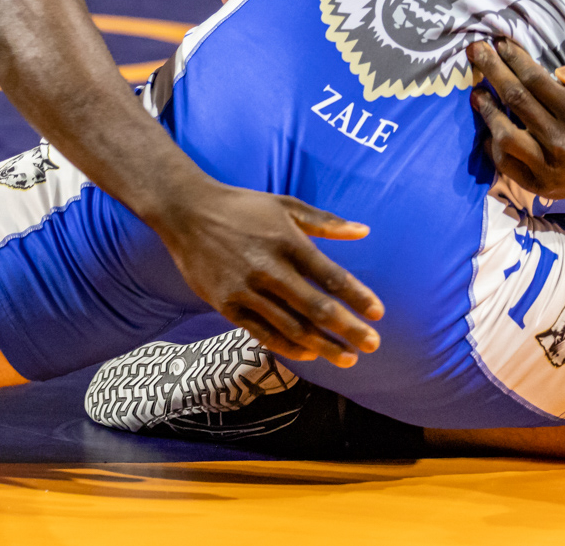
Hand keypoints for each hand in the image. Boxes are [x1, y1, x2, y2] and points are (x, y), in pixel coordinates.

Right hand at [149, 178, 383, 367]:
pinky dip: (288, 347)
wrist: (186, 211)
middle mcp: (268, 268)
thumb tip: (364, 231)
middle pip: (316, 308)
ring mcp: (245, 289)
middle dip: (348, 329)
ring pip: (291, 327)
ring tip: (347, 358)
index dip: (357, 297)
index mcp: (287, 241)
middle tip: (372, 344)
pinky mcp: (225, 304)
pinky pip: (262, 333)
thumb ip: (325, 221)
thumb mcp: (285, 205)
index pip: (330, 275)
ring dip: (323, 346)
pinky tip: (310, 353)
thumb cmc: (242, 206)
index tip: (379, 313)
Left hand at [468, 39, 564, 209]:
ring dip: (487, 110)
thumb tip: (561, 71)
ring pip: (505, 135)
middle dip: (492, 71)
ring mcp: (548, 165)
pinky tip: (488, 128)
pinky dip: (492, 146)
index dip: (514, 59)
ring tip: (477, 93)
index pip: (535, 80)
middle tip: (475, 51)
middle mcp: (561, 139)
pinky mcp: (539, 184)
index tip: (499, 43)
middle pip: (516, 99)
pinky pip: (506, 164)